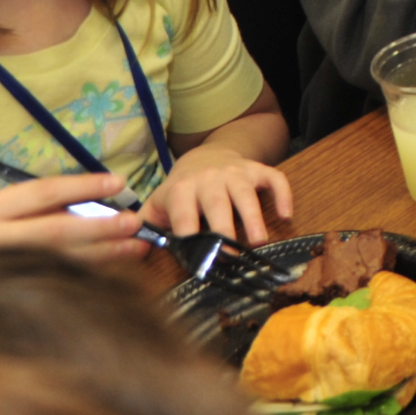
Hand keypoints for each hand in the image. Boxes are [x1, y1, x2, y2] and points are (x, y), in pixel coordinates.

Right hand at [0, 170, 148, 263]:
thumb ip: (31, 213)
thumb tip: (92, 206)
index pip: (41, 192)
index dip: (83, 186)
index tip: (118, 183)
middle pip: (53, 230)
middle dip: (101, 226)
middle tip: (135, 223)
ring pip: (56, 260)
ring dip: (102, 253)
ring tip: (135, 248)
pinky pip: (50, 285)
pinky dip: (84, 276)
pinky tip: (110, 273)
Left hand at [143, 146, 293, 243]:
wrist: (207, 154)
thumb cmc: (181, 191)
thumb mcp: (158, 204)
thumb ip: (144, 227)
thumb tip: (129, 250)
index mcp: (181, 190)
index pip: (184, 214)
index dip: (190, 236)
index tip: (196, 259)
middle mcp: (209, 179)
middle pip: (217, 203)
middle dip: (224, 228)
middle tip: (231, 255)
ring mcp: (235, 173)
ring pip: (246, 193)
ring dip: (254, 217)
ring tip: (259, 242)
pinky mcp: (257, 169)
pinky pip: (274, 178)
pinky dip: (282, 194)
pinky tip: (286, 215)